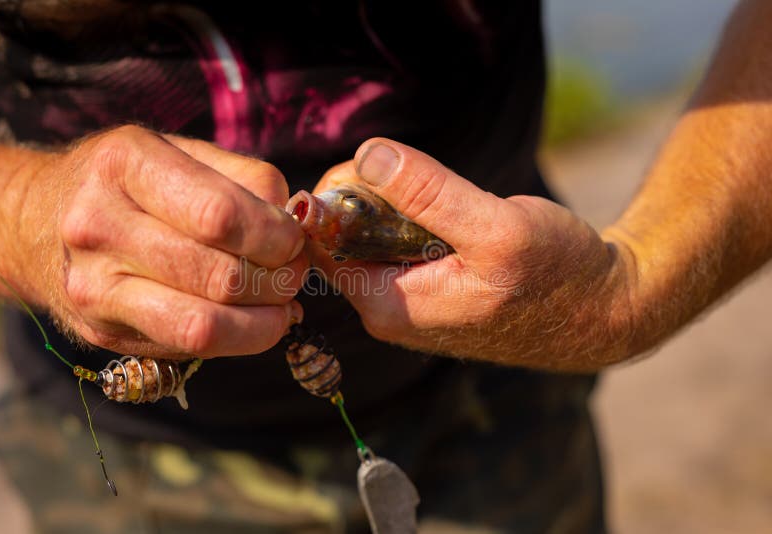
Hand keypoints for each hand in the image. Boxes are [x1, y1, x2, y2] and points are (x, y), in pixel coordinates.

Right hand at [13, 125, 306, 357]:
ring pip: (205, 325)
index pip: (221, 215)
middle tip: (296, 270)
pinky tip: (257, 322)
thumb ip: (244, 177)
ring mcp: (95, 286)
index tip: (295, 238)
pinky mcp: (102, 331)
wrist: (32, 223)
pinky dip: (240, 340)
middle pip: (220, 275)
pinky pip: (188, 348)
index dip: (276, 235)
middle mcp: (99, 225)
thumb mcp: (178, 151)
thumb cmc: (125, 183)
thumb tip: (299, 221)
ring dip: (266, 320)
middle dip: (280, 279)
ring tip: (283, 301)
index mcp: (126, 164)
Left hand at [310, 138, 634, 370]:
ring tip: (441, 194)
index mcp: (388, 306)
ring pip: (373, 236)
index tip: (368, 165)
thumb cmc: (558, 275)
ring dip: (395, 203)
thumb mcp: (495, 227)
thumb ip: (428, 193)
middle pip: (344, 239)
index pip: (323, 244)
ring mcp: (410, 302)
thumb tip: (367, 155)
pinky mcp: (431, 289)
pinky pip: (401, 242)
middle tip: (408, 168)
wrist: (604, 308)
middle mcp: (389, 311)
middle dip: (366, 194)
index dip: (334, 197)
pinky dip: (416, 216)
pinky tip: (453, 212)